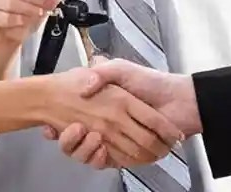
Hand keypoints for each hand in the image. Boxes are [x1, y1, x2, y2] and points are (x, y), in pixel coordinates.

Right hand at [41, 67, 184, 168]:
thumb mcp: (121, 68)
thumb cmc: (153, 82)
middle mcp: (108, 124)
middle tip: (68, 129)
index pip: (74, 117)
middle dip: (69, 140)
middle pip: (78, 140)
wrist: (181, 101)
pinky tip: (100, 147)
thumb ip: (101, 72)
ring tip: (88, 136)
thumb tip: (83, 87)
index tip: (50, 125)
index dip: (60, 125)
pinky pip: (106, 162)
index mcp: (106, 105)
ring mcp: (117, 140)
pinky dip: (100, 158)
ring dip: (83, 149)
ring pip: (88, 153)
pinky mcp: (127, 154)